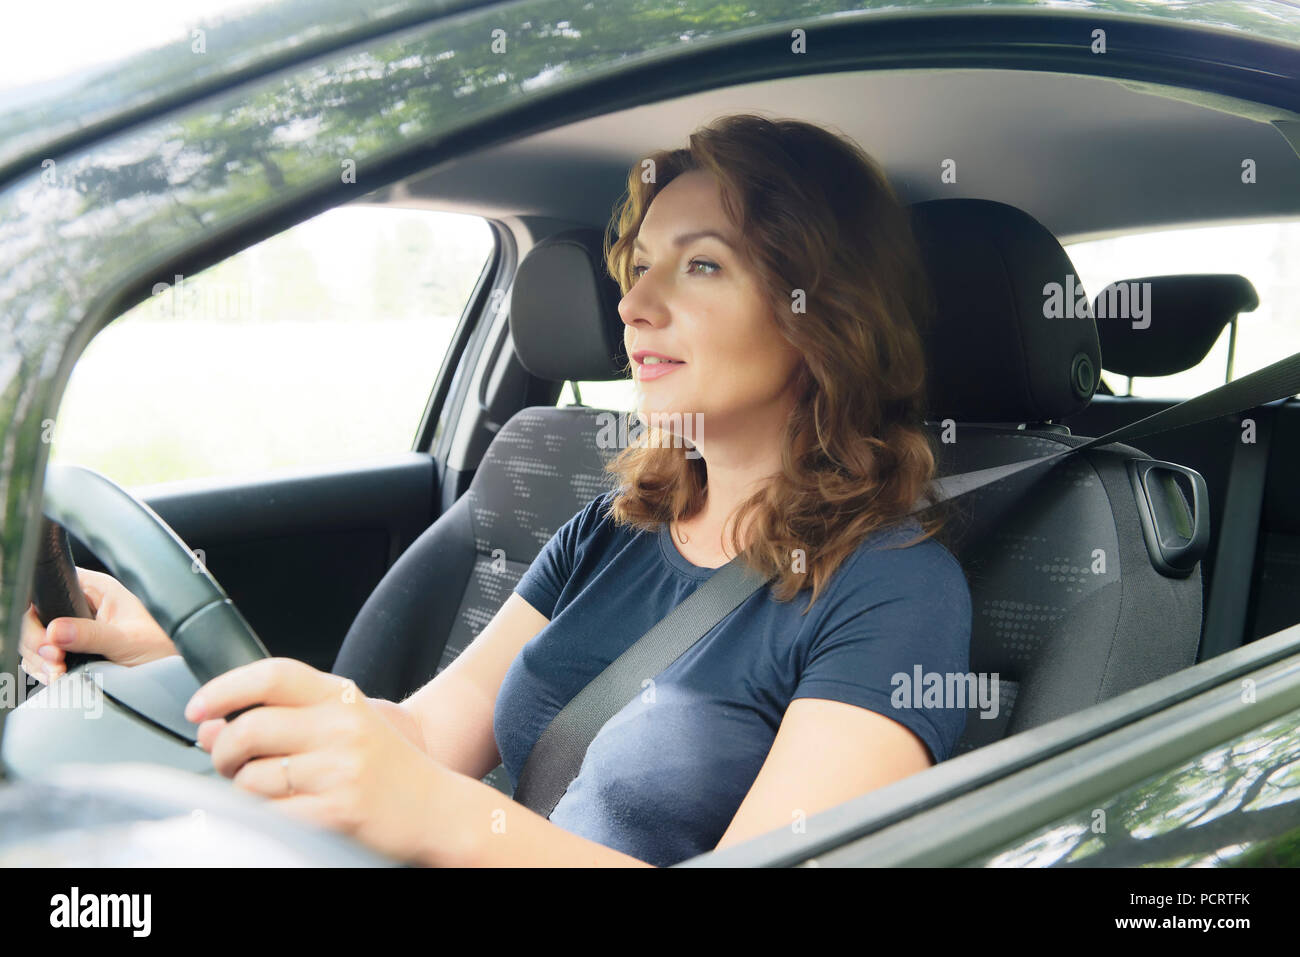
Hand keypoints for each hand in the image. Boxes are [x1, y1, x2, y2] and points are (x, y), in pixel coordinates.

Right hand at [19, 566, 176, 683]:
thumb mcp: (126, 640)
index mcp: (98, 589)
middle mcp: (83, 605)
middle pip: (37, 619)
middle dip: (39, 644)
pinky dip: (46, 669)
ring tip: (60, 671)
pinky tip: (60, 676)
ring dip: (42, 660)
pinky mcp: (74, 650)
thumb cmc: (163, 645)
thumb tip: (56, 631)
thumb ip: (92, 635)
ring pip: (38, 641)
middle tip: (55, 660)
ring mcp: (76, 628)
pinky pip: (44, 658)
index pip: (50, 588)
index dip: (39, 613)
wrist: (173, 672)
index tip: (47, 639)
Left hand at [187, 658, 447, 865]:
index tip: (197, 708)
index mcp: (342, 698)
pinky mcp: (336, 813)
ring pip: (251, 779)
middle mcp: (342, 727)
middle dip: (224, 753)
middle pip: (249, 729)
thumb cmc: (387, 768)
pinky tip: (287, 813)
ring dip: (244, 792)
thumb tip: (211, 727)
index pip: (272, 675)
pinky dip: (265, 818)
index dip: (224, 688)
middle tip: (228, 763)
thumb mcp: (342, 728)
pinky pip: (270, 815)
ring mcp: (340, 770)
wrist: (437, 810)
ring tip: (269, 793)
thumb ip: (282, 719)